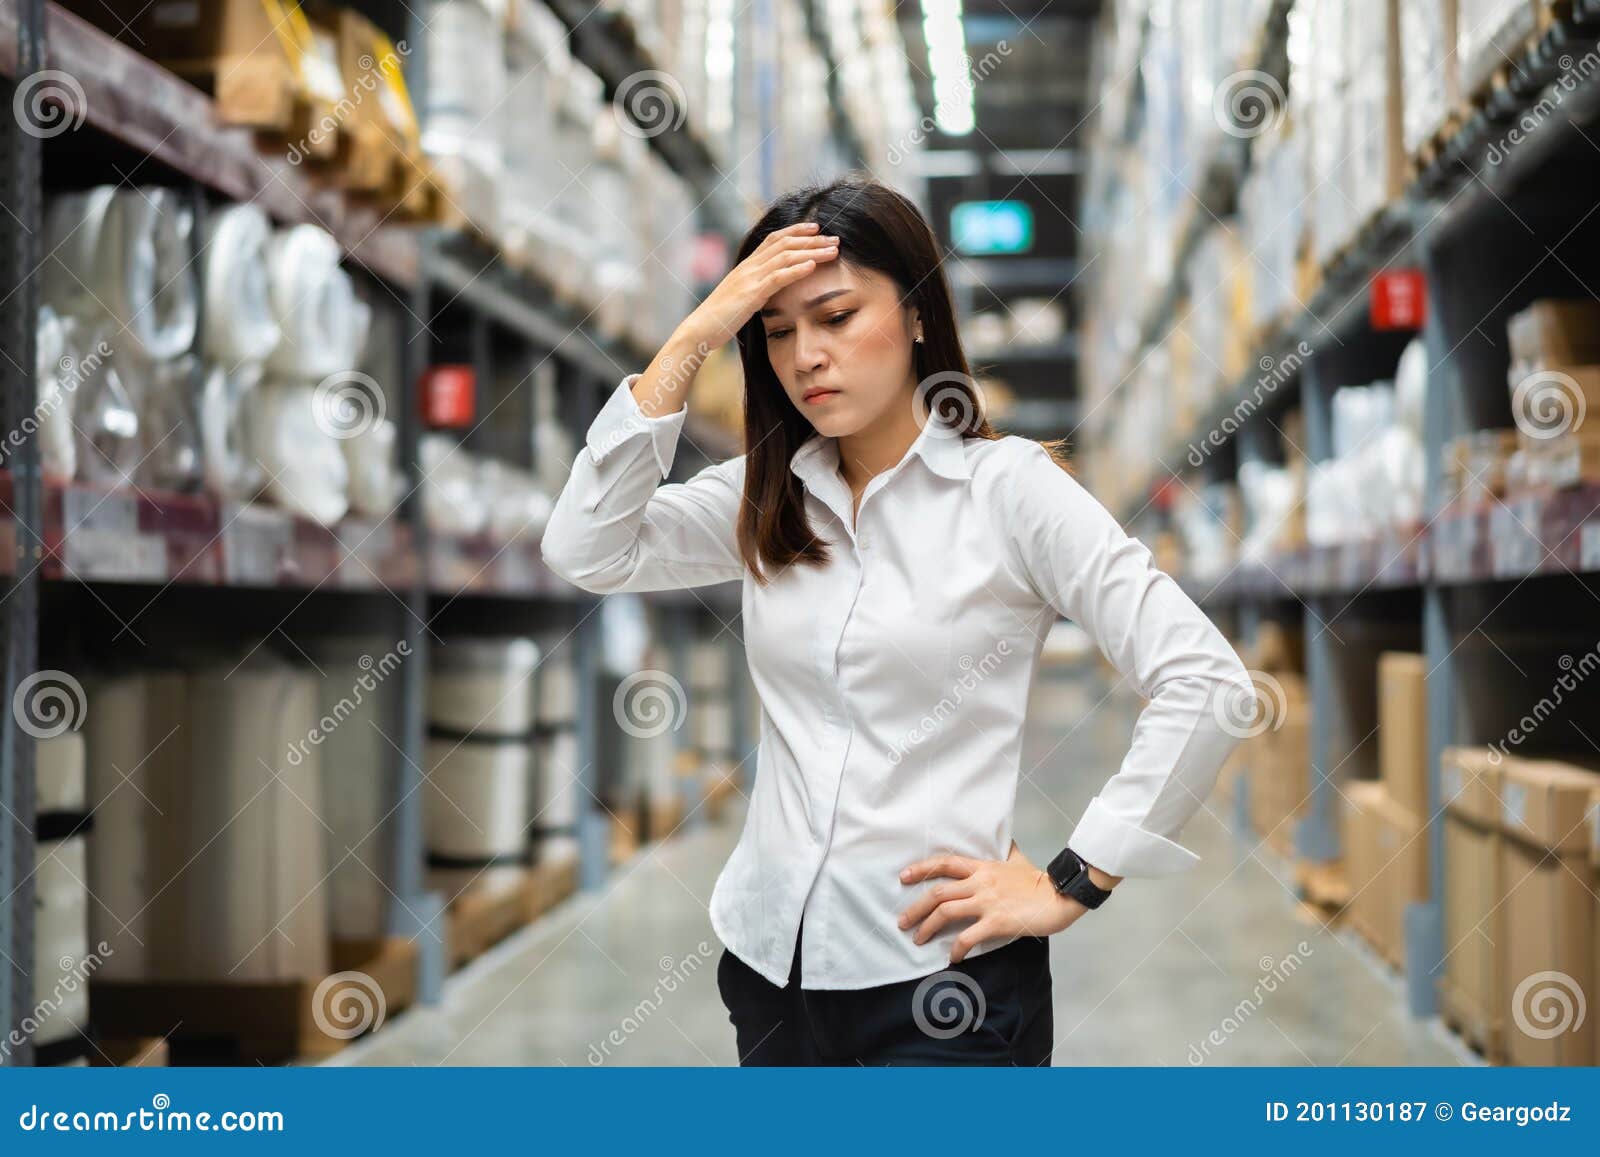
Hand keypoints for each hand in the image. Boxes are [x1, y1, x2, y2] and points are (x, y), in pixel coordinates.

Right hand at [677, 221, 838, 351]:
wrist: (700, 329)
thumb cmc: (720, 318)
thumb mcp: (740, 297)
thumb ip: (755, 287)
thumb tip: (770, 287)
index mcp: (747, 265)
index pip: (774, 239)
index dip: (796, 231)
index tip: (817, 229)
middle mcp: (749, 266)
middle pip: (785, 243)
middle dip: (812, 239)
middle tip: (835, 238)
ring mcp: (750, 278)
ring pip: (786, 256)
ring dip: (812, 251)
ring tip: (833, 250)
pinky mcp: (751, 294)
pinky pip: (778, 277)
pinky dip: (797, 269)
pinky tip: (814, 266)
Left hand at [897, 844, 1087, 962]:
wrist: (1060, 896)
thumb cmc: (1040, 881)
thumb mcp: (1018, 860)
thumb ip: (1006, 853)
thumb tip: (1004, 842)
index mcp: (983, 867)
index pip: (946, 863)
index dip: (921, 868)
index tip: (903, 876)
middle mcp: (981, 882)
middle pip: (938, 891)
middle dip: (916, 907)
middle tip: (902, 921)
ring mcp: (988, 902)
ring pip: (946, 911)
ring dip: (927, 926)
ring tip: (918, 939)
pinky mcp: (997, 921)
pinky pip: (968, 936)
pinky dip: (956, 948)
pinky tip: (952, 957)